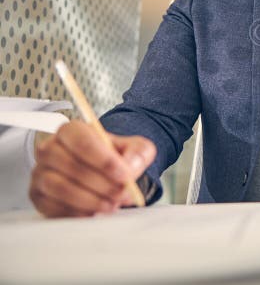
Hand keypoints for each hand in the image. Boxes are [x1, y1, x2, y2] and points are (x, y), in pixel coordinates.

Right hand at [29, 120, 155, 217]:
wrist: (102, 169)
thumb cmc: (115, 155)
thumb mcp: (135, 148)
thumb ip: (139, 152)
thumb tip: (131, 166)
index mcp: (71, 130)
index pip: (83, 142)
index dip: (104, 161)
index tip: (124, 176)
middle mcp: (50, 149)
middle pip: (72, 166)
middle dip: (102, 184)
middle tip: (122, 194)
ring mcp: (40, 173)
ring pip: (61, 188)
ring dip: (91, 200)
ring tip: (112, 204)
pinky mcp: (38, 195)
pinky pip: (54, 207)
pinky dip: (78, 212)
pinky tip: (96, 212)